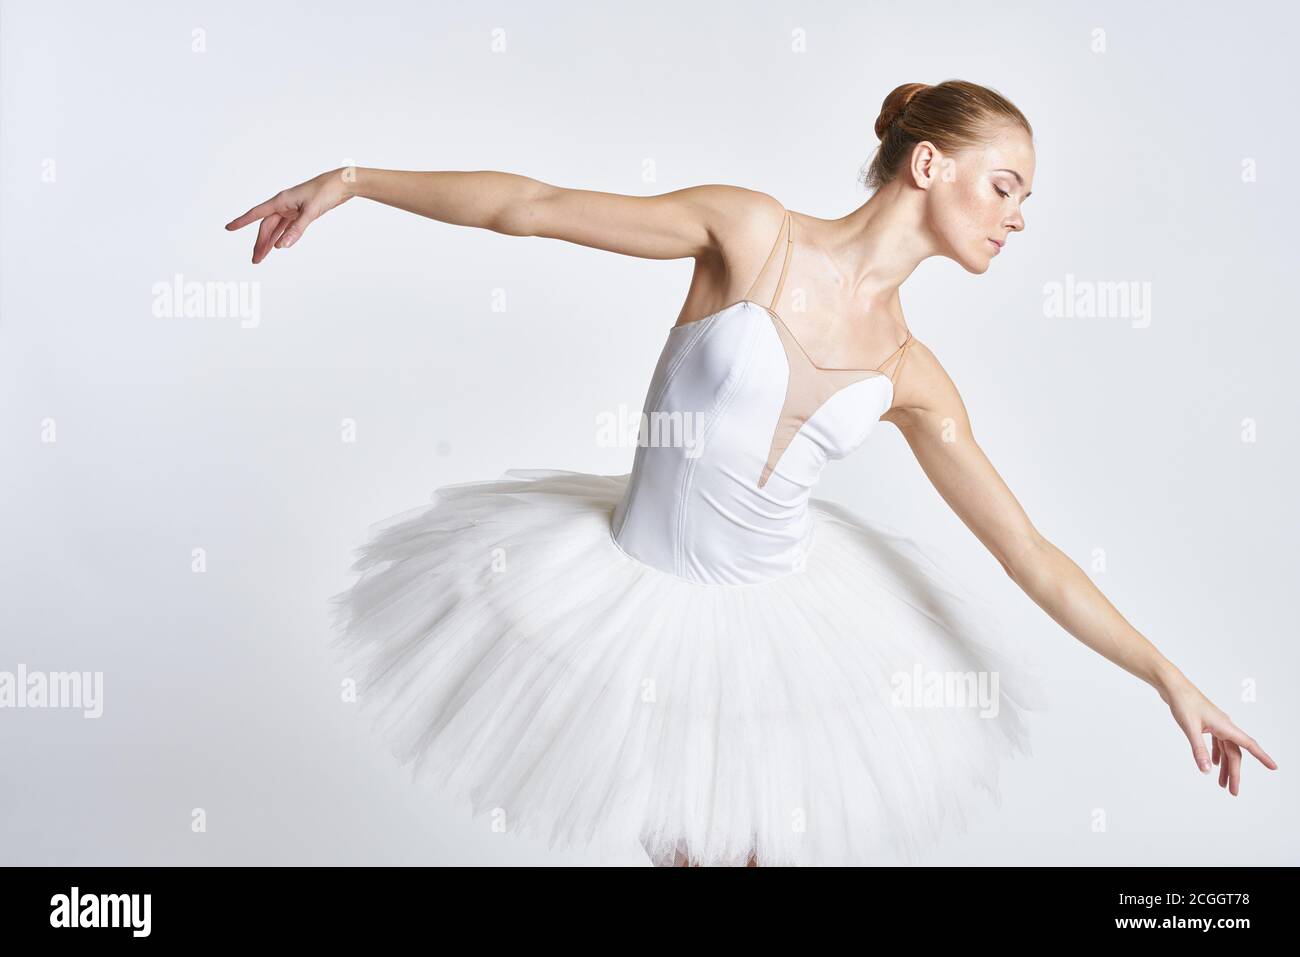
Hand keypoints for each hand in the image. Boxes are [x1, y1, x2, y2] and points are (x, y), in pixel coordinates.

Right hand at [225, 167, 354, 262]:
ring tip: (262, 257)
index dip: (242, 222)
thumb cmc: (326, 192)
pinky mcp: (301, 212)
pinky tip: (278, 245)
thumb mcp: (311, 212)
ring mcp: (292, 209)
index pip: (256, 214)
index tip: (229, 228)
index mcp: (281, 201)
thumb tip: (282, 246)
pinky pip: (287, 227)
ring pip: (276, 229)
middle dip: (260, 243)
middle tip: (256, 260)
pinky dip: (282, 237)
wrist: (342, 184)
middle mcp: (283, 204)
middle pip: (266, 227)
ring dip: (269, 243)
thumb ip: (297, 229)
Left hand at [1159, 674, 1276, 794]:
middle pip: (1235, 753)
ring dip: (1226, 766)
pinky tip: (1214, 764)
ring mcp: (1216, 724)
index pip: (1249, 744)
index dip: (1262, 757)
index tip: (1274, 767)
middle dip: (1235, 773)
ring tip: (1222, 784)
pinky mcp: (1207, 724)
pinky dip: (1217, 754)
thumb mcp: (1190, 728)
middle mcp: (1224, 726)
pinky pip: (1217, 743)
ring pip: (1226, 749)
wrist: (1172, 686)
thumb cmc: (1183, 703)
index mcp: (1225, 726)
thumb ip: (1199, 750)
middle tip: (1233, 791)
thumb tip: (1207, 770)